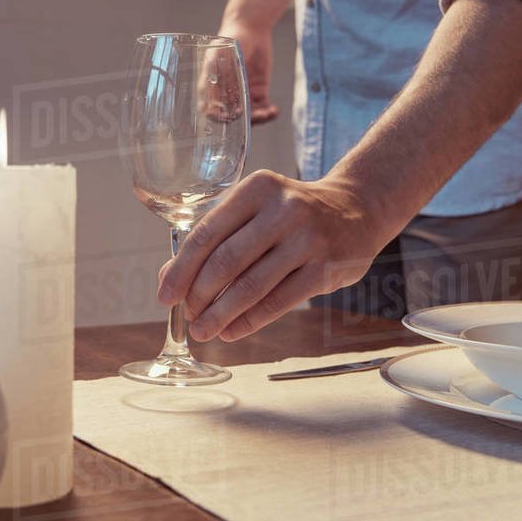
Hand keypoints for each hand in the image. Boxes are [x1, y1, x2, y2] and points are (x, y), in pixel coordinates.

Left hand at [156, 170, 391, 341]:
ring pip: (252, 286)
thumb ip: (215, 237)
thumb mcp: (254, 209)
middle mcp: (283, 209)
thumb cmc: (291, 213)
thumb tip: (169, 277)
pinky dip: (250, 321)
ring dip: (221, 314)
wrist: (357, 209)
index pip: (207, 233)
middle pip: (226, 261)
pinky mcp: (325, 269)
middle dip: (199, 295)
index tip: (165, 295)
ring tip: (203, 330)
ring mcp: (307, 239)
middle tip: (187, 315)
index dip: (181, 269)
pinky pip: (278, 302)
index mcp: (256, 189)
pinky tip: (231, 331)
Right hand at [220, 19, 277, 123]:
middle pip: (231, 117)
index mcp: (211, 87)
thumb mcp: (222, 54)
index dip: (219, 118)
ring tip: (268, 113)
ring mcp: (242, 94)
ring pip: (248, 116)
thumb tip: (224, 99)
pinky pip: (262, 108)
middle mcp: (226, 94)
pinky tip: (274, 110)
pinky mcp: (258, 91)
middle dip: (243, 121)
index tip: (230, 116)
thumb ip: (222, 75)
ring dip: (258, 119)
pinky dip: (269, 113)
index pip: (210, 110)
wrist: (250, 28)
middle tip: (255, 115)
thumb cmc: (231, 38)